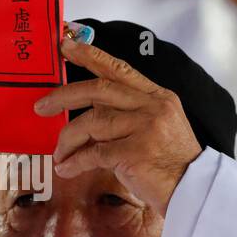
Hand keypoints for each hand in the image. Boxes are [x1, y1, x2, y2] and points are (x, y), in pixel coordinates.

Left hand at [34, 35, 201, 216]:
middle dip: (64, 96)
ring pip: (92, 123)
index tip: (66, 45)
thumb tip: (83, 117)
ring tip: (58, 154)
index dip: (89, 54)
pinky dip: (75, 162)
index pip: (118, 68)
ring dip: (68, 139)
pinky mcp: (135, 153)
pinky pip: (93, 153)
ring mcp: (145, 128)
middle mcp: (152, 107)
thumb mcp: (156, 129)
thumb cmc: (170, 164)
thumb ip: (127, 116)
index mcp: (157, 96)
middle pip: (98, 89)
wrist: (195, 192)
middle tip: (41, 106)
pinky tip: (66, 169)